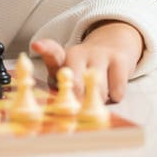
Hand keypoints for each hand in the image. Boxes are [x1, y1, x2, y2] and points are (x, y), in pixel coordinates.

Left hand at [30, 21, 144, 102]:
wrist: (111, 44)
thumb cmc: (82, 70)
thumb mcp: (65, 78)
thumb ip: (60, 92)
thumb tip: (65, 111)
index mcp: (60, 60)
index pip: (51, 53)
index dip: (44, 49)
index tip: (37, 46)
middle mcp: (78, 54)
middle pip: (77, 86)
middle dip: (80, 101)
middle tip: (81, 102)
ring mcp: (98, 54)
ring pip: (99, 93)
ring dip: (100, 100)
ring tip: (98, 90)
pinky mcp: (118, 59)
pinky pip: (117, 92)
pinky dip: (115, 96)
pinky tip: (112, 86)